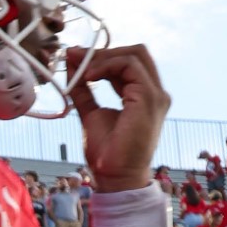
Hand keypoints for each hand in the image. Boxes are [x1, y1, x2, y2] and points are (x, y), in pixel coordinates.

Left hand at [66, 45, 169, 192]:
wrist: (115, 175)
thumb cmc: (107, 151)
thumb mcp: (90, 111)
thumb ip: (83, 88)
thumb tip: (71, 64)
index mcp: (143, 95)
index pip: (128, 62)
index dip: (101, 55)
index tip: (73, 56)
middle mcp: (154, 92)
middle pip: (136, 52)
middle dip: (103, 51)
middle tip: (75, 56)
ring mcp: (155, 94)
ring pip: (134, 54)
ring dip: (102, 57)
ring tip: (81, 71)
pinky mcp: (149, 97)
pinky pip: (129, 65)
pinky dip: (106, 64)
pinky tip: (89, 76)